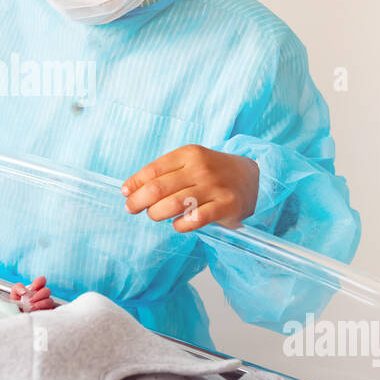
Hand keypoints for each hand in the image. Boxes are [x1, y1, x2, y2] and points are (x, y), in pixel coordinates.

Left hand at [10, 275, 54, 310]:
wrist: (17, 314)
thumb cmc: (17, 303)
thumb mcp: (14, 293)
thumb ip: (18, 288)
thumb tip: (24, 292)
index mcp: (36, 288)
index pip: (42, 280)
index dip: (38, 283)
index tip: (32, 288)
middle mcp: (42, 295)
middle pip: (47, 290)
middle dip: (39, 295)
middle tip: (30, 300)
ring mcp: (45, 304)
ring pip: (49, 301)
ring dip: (40, 304)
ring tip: (31, 308)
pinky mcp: (46, 312)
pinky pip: (49, 311)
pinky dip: (42, 311)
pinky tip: (35, 312)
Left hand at [122, 144, 259, 232]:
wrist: (253, 178)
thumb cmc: (213, 173)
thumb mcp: (192, 162)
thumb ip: (166, 173)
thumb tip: (130, 189)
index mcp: (189, 153)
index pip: (153, 170)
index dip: (135, 184)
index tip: (126, 194)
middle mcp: (201, 168)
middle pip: (158, 188)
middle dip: (139, 201)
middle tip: (132, 209)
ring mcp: (214, 187)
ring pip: (173, 204)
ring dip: (157, 214)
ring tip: (155, 216)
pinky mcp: (226, 205)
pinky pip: (195, 220)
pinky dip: (180, 225)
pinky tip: (177, 225)